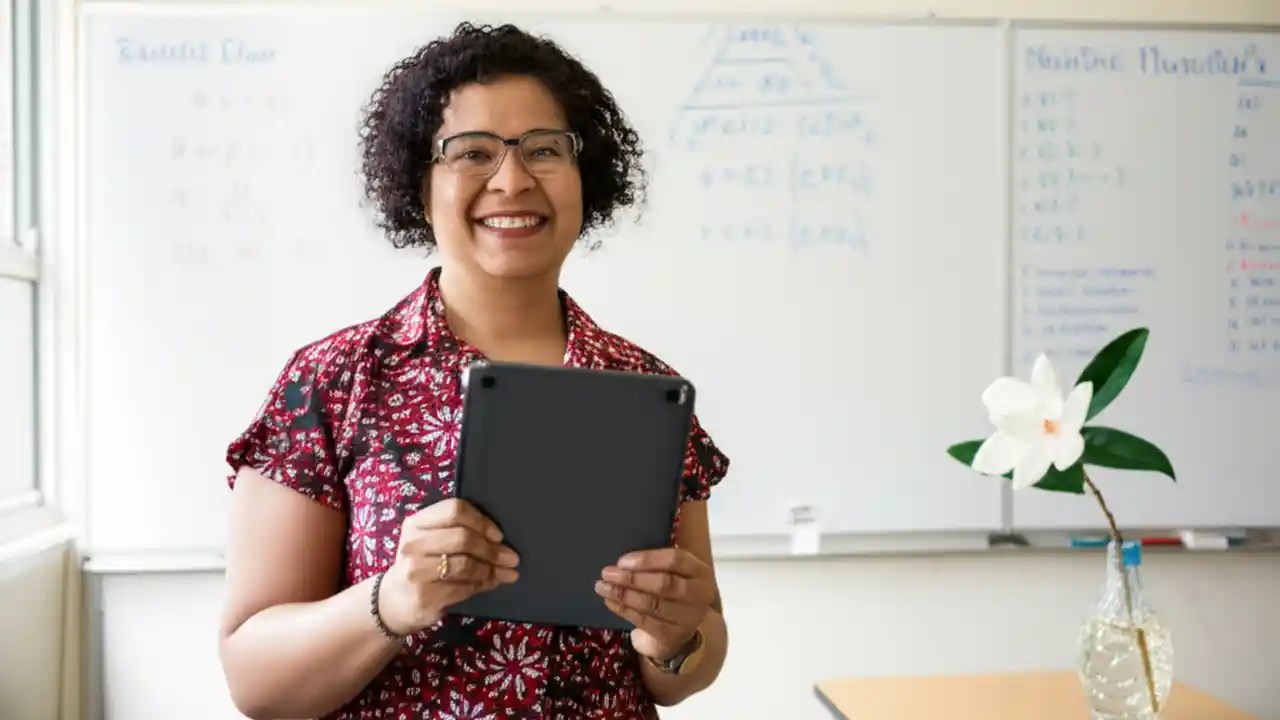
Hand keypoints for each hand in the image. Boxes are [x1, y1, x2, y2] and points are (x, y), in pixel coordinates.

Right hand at [378, 499, 519, 634]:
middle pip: (462, 538)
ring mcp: (415, 571)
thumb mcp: (430, 542)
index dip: (481, 521)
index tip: (498, 535)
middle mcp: (412, 544)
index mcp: (416, 522)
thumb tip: (502, 542)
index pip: (454, 510)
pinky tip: (492, 583)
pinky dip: (482, 585)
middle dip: (492, 549)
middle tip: (511, 558)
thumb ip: (458, 533)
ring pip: (465, 564)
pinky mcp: (424, 596)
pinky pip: (463, 588)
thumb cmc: (420, 565)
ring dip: (491, 569)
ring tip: (507, 573)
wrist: (393, 601)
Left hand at [596, 547, 715, 662]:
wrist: (679, 628)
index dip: (647, 559)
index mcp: (699, 571)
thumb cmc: (671, 590)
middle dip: (632, 578)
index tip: (622, 561)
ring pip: (652, 604)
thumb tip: (622, 560)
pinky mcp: (672, 636)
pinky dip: (624, 610)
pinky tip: (610, 601)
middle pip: (665, 584)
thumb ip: (655, 562)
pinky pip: (644, 622)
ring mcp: (687, 618)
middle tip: (607, 573)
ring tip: (602, 587)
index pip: (675, 560)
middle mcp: (698, 594)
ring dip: (623, 594)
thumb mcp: (672, 571)